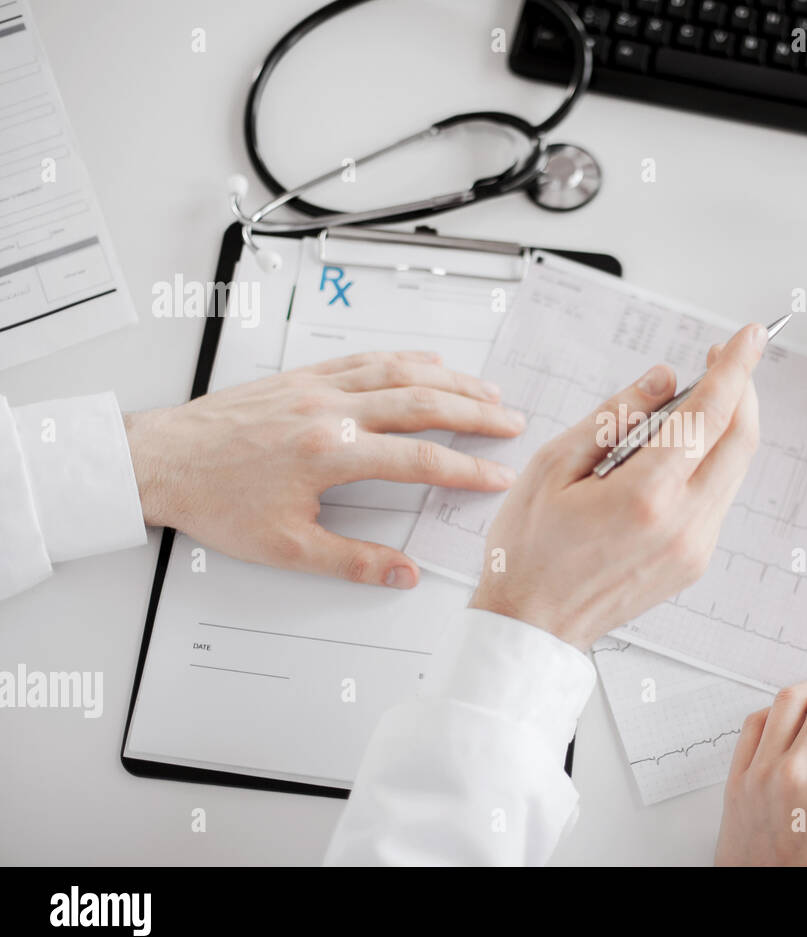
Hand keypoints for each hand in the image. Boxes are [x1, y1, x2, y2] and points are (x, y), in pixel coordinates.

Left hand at [125, 351, 523, 587]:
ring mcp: (318, 387)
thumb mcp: (286, 547)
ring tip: (486, 390)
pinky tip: (428, 363)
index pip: (419, 458)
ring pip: (399, 372)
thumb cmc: (216, 501)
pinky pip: (366, 359)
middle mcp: (330, 410)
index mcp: (330, 453)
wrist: (162, 461)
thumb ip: (352, 561)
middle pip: (422, 404)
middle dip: (474, 413)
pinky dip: (404, 359)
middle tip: (510, 422)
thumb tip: (402, 573)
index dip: (466, 469)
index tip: (497, 476)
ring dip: (449, 380)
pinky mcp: (303, 377)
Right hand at [468, 324, 765, 650]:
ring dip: (725, 427)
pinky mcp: (696, 561)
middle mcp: (684, 524)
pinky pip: (718, 497)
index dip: (735, 366)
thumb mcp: (554, 465)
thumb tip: (664, 379)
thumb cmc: (528, 549)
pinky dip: (709, 462)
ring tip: (683, 409)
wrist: (533, 626)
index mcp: (647, 496)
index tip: (749, 335)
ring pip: (735, 469)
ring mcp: (696, 547)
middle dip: (741, 389)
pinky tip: (673, 455)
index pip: (711, 414)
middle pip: (741, 440)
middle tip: (721, 359)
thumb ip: (614, 414)